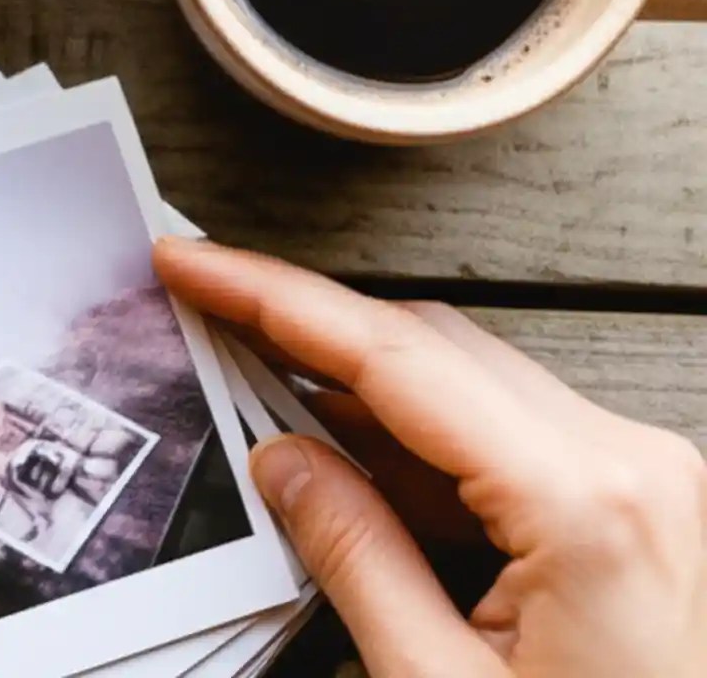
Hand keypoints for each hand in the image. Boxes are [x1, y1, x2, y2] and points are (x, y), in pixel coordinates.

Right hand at [154, 237, 706, 677]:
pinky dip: (404, 444)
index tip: (196, 267)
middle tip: (207, 311)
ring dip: (350, 389)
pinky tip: (335, 455)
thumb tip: (282, 461)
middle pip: (428, 350)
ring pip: (456, 388)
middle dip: (304, 328)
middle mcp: (622, 462)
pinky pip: (491, 442)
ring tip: (250, 387)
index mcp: (584, 501)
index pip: (395, 357)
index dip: (274, 302)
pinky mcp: (619, 506)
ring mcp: (629, 479)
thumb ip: (353, 558)